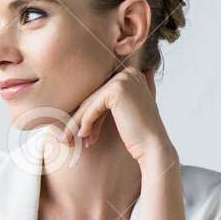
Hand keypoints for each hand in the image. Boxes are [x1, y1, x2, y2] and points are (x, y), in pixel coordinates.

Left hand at [60, 66, 174, 165]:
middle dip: (81, 119)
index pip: (101, 94)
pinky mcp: (117, 90)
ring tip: (68, 139)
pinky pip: (93, 108)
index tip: (79, 130)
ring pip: (91, 103)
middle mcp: (128, 73)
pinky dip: (86, 123)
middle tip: (67, 137)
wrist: (153, 147)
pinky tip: (84, 137)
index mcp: (131, 74)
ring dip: (78, 123)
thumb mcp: (124, 110)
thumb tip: (94, 95)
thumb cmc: (139, 133)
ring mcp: (123, 80)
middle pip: (95, 98)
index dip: (89, 114)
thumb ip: (113, 99)